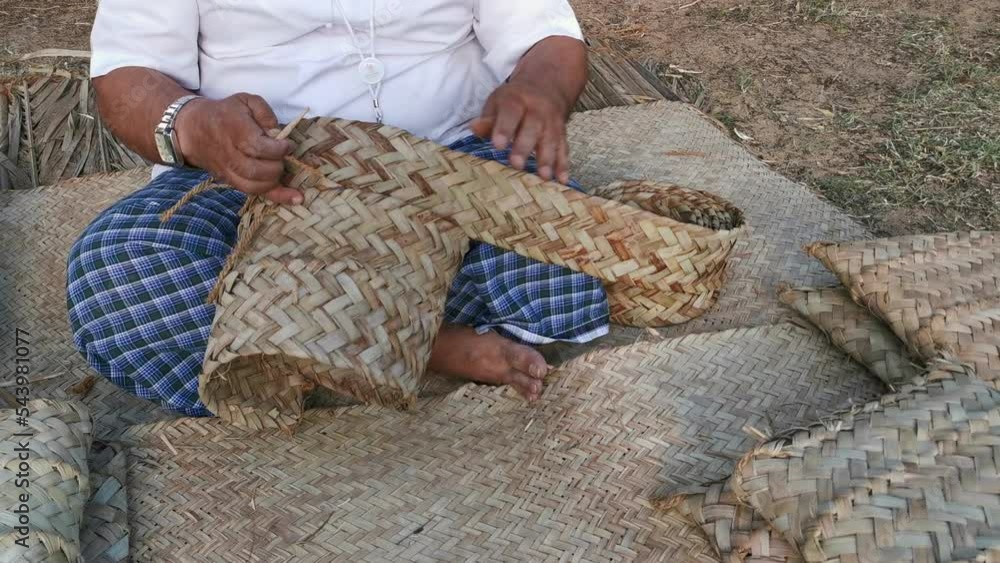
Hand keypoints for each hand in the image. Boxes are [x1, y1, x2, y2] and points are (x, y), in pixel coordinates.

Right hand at [175, 93, 301, 204]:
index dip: (279, 149)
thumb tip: (278, 131)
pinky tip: (295, 198)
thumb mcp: (246, 101)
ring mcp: (229, 170)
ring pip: (255, 185)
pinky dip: (275, 196)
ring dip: (275, 181)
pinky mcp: (231, 180)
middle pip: (258, 170)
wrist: (192, 128)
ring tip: (281, 169)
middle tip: (282, 156)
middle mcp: (231, 154)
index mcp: (236, 131)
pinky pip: (252, 192)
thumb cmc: (225, 113)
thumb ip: (265, 112)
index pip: (259, 147)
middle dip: (277, 166)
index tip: (287, 144)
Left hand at [471, 82, 572, 184]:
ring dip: (548, 159)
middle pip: (532, 129)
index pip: (510, 113)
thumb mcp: (498, 102)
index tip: (497, 145)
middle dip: (524, 147)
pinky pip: (564, 149)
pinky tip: (562, 180)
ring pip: (550, 140)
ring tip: (544, 177)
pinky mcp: (562, 133)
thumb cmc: (514, 100)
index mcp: (517, 100)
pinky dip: (563, 165)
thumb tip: (474, 128)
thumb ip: (488, 118)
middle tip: (516, 165)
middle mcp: (537, 110)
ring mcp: (552, 122)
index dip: (504, 129)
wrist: (547, 86)